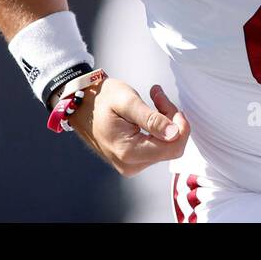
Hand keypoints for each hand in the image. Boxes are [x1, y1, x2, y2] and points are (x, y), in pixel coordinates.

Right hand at [66, 77, 189, 176]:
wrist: (80, 105)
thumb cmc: (101, 99)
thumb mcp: (127, 101)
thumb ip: (151, 118)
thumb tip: (174, 133)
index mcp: (129, 152)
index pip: (173, 147)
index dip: (179, 124)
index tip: (165, 101)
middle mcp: (131, 164)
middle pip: (171, 146)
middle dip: (171, 119)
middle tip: (157, 95)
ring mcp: (132, 164)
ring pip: (166, 145)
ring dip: (165, 120)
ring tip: (152, 98)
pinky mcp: (133, 160)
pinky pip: (157, 145)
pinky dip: (158, 127)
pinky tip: (149, 111)